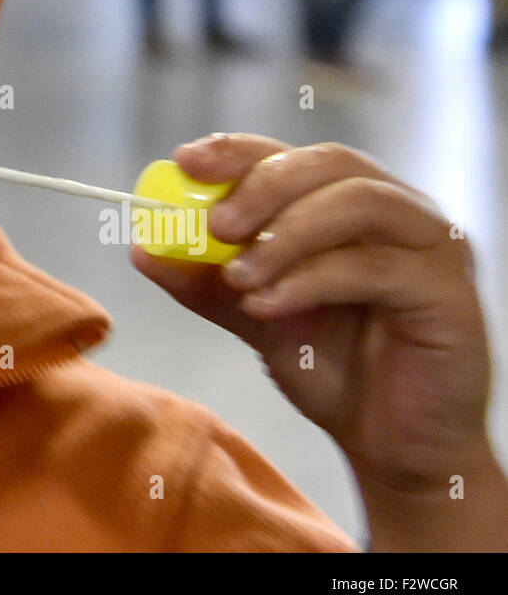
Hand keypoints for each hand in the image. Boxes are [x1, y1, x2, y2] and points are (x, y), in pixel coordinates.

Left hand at [130, 135, 504, 539]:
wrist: (388, 443)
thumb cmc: (330, 365)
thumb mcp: (251, 314)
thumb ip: (203, 279)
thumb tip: (143, 246)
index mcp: (345, 198)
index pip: (289, 153)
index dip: (236, 151)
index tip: (185, 161)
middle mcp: (396, 207)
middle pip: (327, 163)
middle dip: (262, 186)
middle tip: (214, 226)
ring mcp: (431, 244)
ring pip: (355, 203)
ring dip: (286, 234)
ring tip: (237, 276)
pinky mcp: (450, 291)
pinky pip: (375, 267)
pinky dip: (310, 279)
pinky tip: (267, 305)